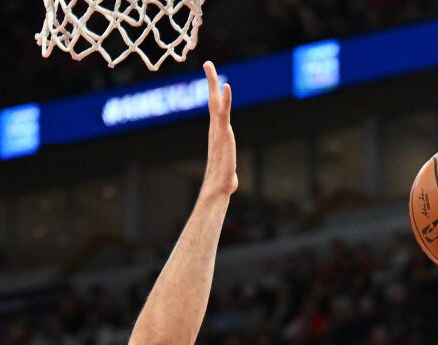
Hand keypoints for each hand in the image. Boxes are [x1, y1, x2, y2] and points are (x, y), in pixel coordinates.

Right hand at [202, 61, 237, 198]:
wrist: (218, 187)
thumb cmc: (223, 183)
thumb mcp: (228, 172)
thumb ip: (229, 171)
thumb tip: (230, 181)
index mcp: (217, 133)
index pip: (216, 109)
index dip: (215, 94)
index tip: (215, 80)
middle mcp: (216, 129)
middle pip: (212, 100)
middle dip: (210, 81)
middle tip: (207, 63)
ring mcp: (218, 130)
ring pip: (215, 101)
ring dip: (212, 82)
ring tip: (209, 66)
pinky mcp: (223, 134)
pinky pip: (223, 112)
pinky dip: (225, 99)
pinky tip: (226, 86)